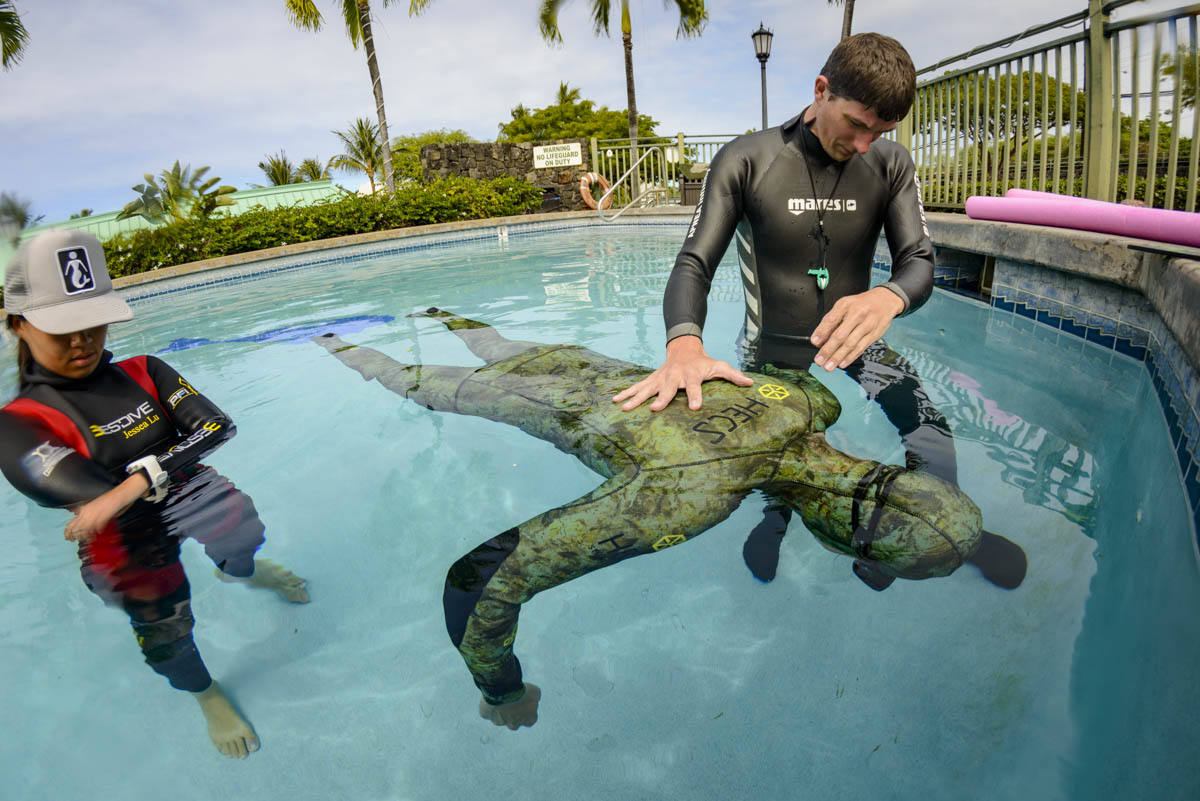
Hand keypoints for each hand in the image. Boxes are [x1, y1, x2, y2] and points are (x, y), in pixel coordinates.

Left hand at [64, 472, 150, 541]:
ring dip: (86, 536)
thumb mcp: (96, 507)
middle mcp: (87, 511)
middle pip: (75, 528)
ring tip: (89, 540)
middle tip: (76, 541)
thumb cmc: (111, 500)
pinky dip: (98, 532)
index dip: (68, 532)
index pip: (71, 523)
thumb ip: (91, 515)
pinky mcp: (103, 514)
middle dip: (74, 536)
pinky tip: (99, 534)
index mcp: (85, 510)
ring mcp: (95, 513)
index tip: (69, 538)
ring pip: (84, 529)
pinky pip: (97, 527)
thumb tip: (91, 526)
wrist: (121, 493)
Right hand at [478, 683, 540, 729]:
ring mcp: (499, 722)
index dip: (527, 712)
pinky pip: (486, 712)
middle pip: (514, 723)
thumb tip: (535, 698)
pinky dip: (487, 706)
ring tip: (501, 696)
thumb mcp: (535, 691)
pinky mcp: (487, 715)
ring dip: (500, 709)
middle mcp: (514, 724)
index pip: (530, 720)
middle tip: (512, 700)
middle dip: (513, 714)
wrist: (504, 690)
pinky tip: (491, 697)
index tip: (525, 704)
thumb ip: (536, 697)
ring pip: (499, 717)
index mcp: (528, 719)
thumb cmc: (522, 691)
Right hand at [611, 335, 752, 411]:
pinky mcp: (652, 379)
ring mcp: (660, 377)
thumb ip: (733, 375)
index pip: (695, 386)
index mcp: (691, 375)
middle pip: (667, 388)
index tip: (695, 407)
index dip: (696, 396)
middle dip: (661, 398)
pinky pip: (637, 386)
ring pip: (647, 388)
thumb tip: (750, 384)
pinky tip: (615, 400)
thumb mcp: (719, 365)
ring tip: (624, 408)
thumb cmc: (703, 362)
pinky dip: (626, 392)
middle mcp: (674, 376)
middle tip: (654, 409)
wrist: (683, 348)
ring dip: (636, 398)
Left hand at [810, 286, 904, 371]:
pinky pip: (860, 348)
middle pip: (840, 335)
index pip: (831, 320)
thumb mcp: (844, 305)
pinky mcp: (873, 335)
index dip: (821, 332)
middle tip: (819, 360)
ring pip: (850, 344)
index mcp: (846, 305)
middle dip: (828, 350)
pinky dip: (850, 357)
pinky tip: (842, 363)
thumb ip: (831, 320)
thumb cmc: (861, 304)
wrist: (885, 300)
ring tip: (829, 366)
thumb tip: (820, 338)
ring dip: (838, 357)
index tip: (814, 342)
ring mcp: (867, 325)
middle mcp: (857, 315)